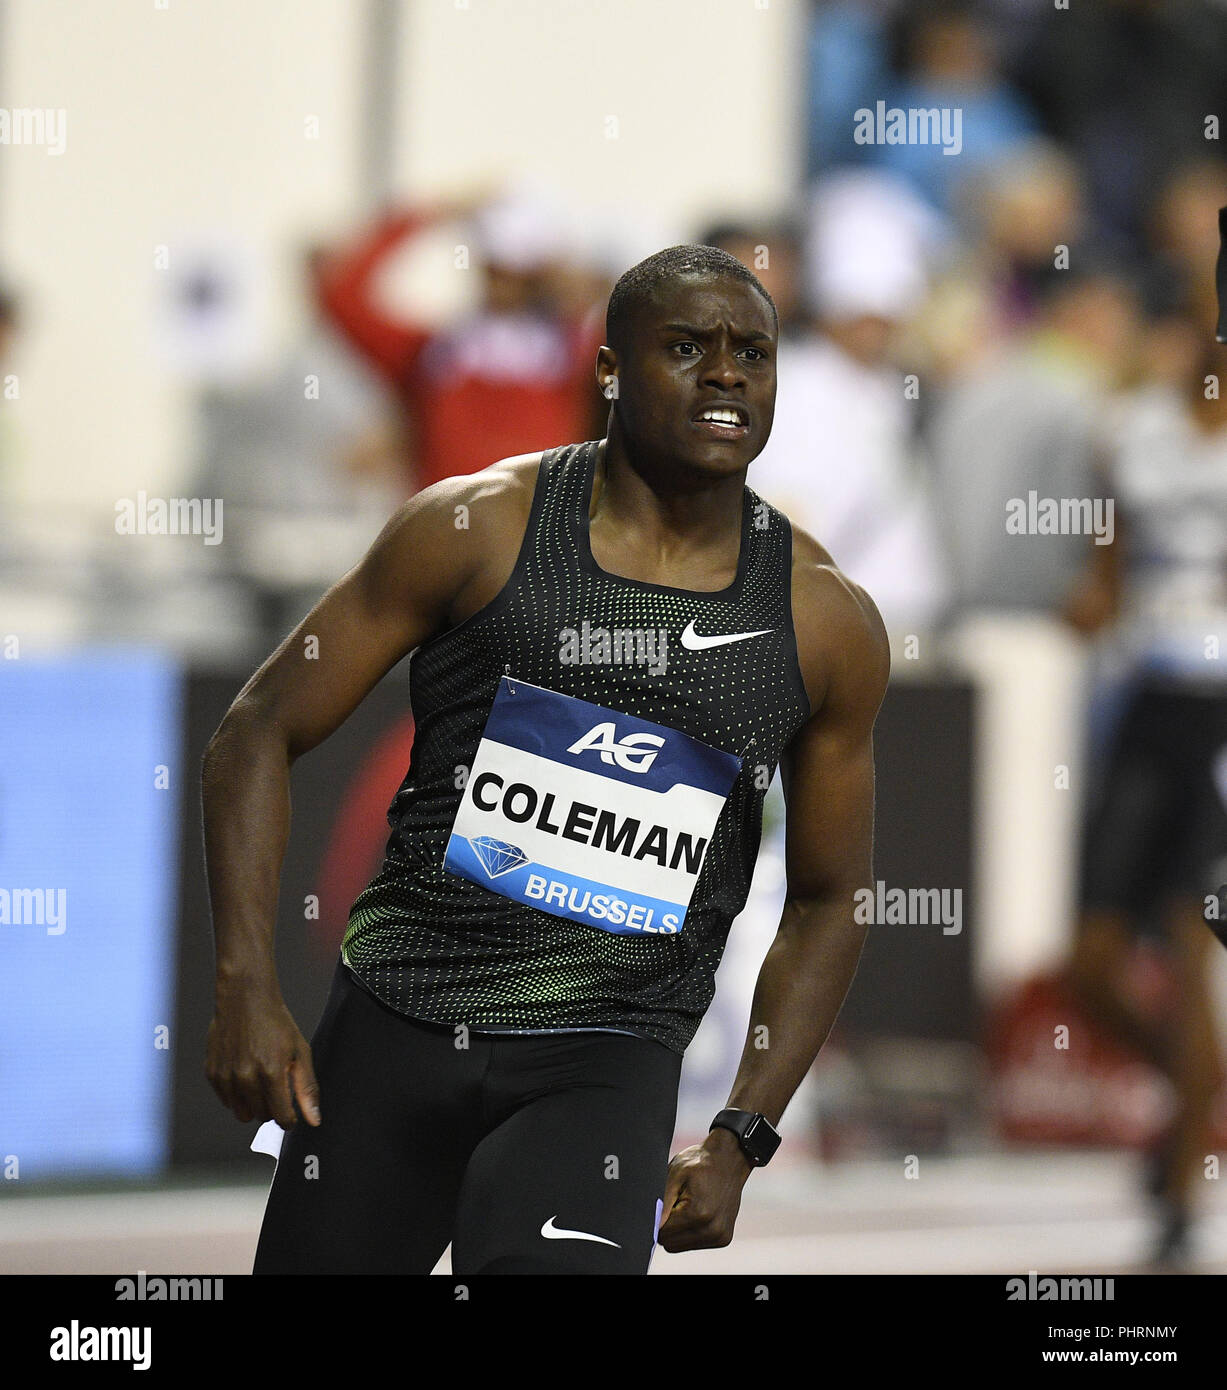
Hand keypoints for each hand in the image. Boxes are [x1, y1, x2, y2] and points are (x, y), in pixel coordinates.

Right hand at [205, 983, 320, 1128]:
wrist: (245, 999)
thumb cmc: (276, 1023)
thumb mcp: (300, 1052)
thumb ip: (307, 1089)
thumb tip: (314, 1120)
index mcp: (271, 1073)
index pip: (281, 1118)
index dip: (289, 1119)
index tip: (291, 1114)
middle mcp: (245, 1078)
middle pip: (262, 1117)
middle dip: (272, 1107)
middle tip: (276, 1085)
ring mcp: (226, 1077)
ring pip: (242, 1114)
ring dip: (253, 1104)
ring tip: (260, 1080)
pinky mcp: (212, 1074)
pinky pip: (227, 1101)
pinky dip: (237, 1094)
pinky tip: (244, 1071)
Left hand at [656, 1126, 753, 1252]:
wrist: (730, 1159)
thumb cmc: (700, 1162)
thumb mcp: (675, 1174)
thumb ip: (661, 1203)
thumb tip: (651, 1227)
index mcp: (698, 1214)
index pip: (661, 1233)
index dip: (657, 1218)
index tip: (665, 1202)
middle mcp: (711, 1230)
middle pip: (670, 1243)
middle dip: (667, 1225)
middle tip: (676, 1201)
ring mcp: (719, 1236)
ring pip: (680, 1246)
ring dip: (678, 1230)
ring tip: (688, 1205)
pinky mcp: (723, 1239)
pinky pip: (694, 1243)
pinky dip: (690, 1231)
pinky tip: (698, 1211)